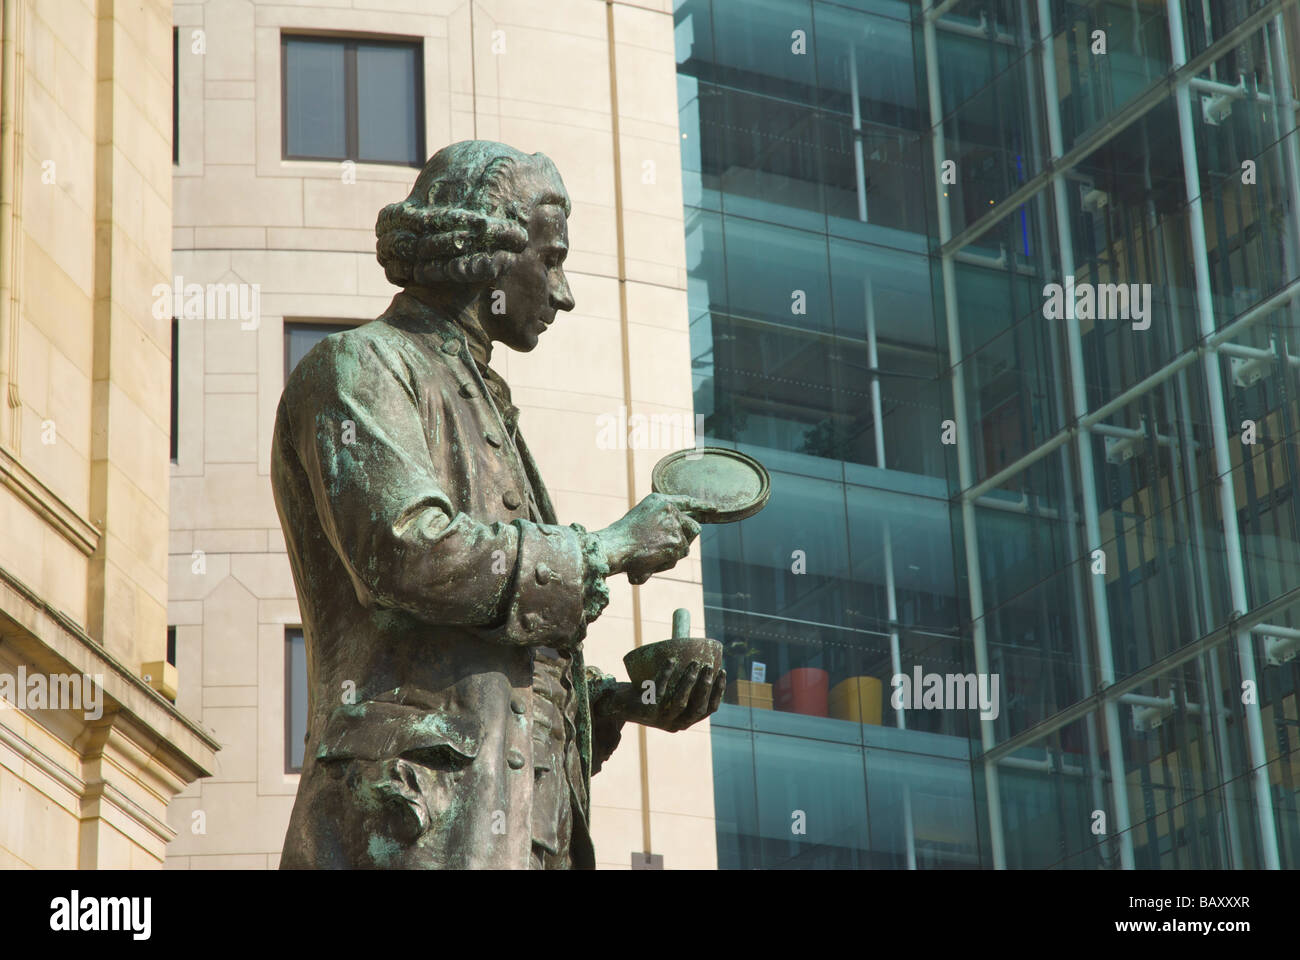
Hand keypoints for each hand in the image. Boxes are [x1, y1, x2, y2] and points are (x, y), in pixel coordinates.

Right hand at [594, 493, 703, 584]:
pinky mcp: (676, 541)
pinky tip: (650, 560)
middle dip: (685, 540)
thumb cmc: (620, 540)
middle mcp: (670, 509)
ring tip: (649, 555)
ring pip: (684, 546)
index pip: (687, 502)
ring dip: (670, 554)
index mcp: (659, 501)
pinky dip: (664, 563)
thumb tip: (680, 538)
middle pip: (693, 527)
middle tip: (668, 549)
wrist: (613, 547)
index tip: (714, 509)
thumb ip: (660, 523)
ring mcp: (674, 525)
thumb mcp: (640, 521)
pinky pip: (677, 557)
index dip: (702, 507)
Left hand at [608, 660, 725, 731]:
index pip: (708, 709)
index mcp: (684, 721)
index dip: (718, 691)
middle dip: (705, 686)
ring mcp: (659, 719)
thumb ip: (683, 678)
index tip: (721, 672)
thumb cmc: (647, 692)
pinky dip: (665, 674)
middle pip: (696, 707)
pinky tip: (670, 660)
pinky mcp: (645, 711)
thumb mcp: (668, 691)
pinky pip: (659, 691)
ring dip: (689, 681)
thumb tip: (697, 645)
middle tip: (708, 665)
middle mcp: (674, 724)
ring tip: (694, 663)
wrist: (617, 704)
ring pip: (680, 701)